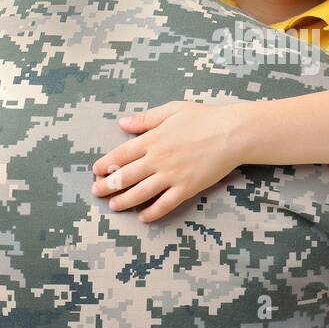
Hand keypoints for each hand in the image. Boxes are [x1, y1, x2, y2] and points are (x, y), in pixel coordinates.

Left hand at [90, 101, 242, 221]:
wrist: (232, 133)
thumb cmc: (204, 118)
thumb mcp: (172, 110)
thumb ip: (146, 118)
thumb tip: (122, 123)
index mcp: (152, 139)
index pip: (120, 155)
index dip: (105, 164)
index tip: (96, 171)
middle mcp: (158, 159)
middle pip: (126, 176)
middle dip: (108, 185)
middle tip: (97, 192)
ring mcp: (172, 175)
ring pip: (141, 193)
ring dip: (124, 201)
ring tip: (114, 206)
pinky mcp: (187, 188)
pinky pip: (165, 204)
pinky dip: (153, 212)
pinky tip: (144, 217)